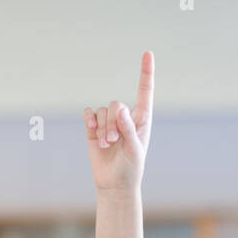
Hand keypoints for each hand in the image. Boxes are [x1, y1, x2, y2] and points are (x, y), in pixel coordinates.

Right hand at [84, 50, 153, 194]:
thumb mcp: (134, 150)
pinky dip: (89, 121)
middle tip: (112, 141)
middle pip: (116, 104)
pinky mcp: (94, 128)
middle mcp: (125, 117)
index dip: (146, 73)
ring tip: (105, 145)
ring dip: (102, 129)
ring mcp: (109, 122)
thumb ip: (129, 129)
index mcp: (142, 119)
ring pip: (102, 111)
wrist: (114, 183)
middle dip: (112, 123)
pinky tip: (91, 130)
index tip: (148, 53)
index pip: (144, 92)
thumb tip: (121, 111)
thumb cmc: (130, 168)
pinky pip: (89, 114)